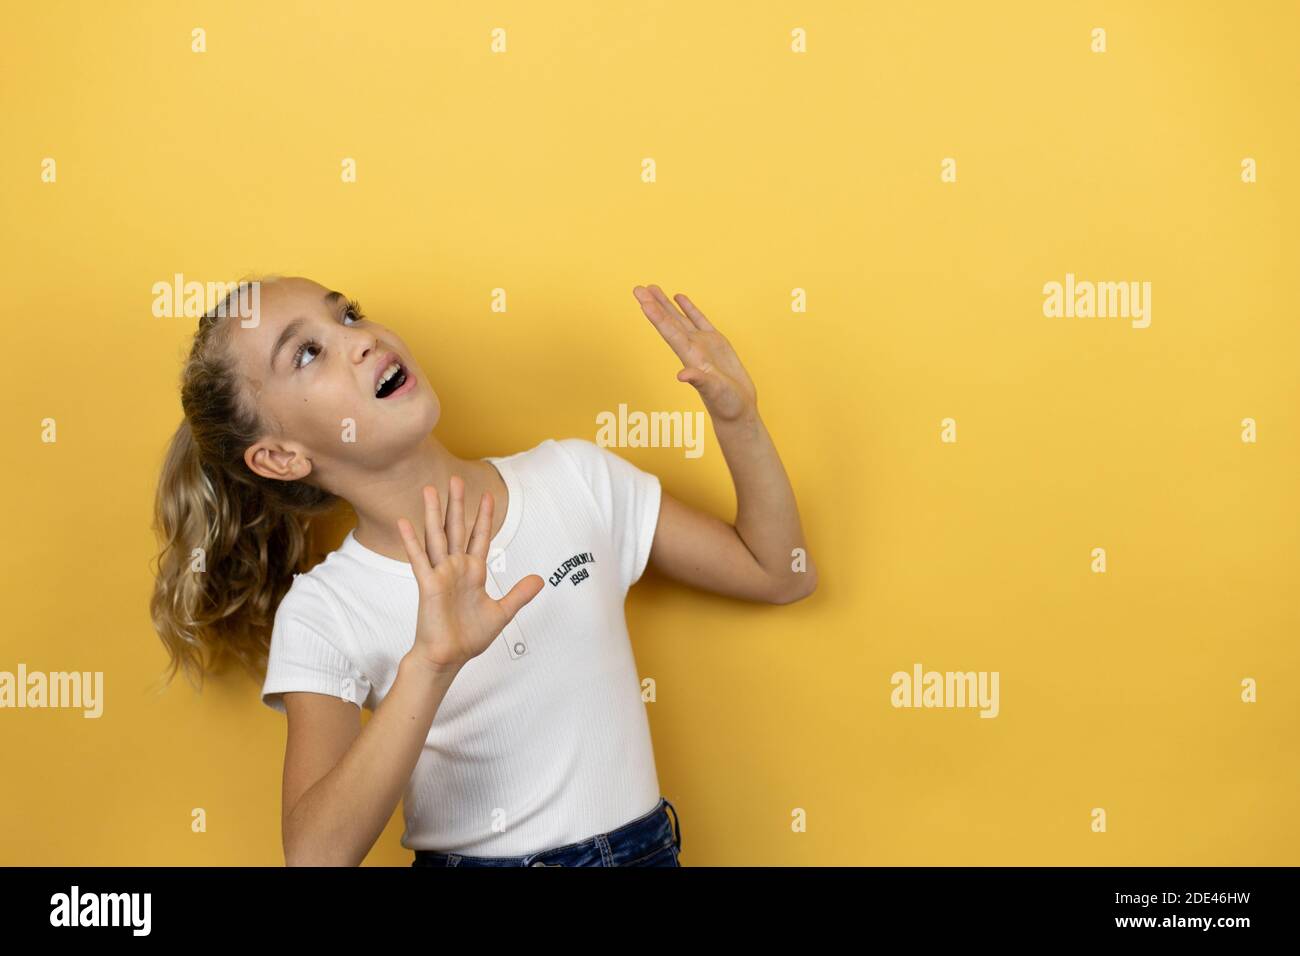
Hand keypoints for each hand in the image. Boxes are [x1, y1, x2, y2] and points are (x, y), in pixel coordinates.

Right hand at [397, 475, 543, 672]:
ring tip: (429, 490)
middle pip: (456, 529)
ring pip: (436, 537)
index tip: (488, 496)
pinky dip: (411, 540)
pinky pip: (419, 558)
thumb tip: (539, 580)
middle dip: (457, 505)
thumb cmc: (469, 637)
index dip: (484, 517)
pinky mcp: (428, 584)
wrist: (449, 656)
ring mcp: (440, 574)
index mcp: (473, 572)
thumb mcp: (501, 613)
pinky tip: (405, 521)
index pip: (480, 537)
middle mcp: (456, 568)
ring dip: (433, 513)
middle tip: (455, 479)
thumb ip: (519, 594)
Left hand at [632, 284, 757, 423]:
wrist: (738, 411)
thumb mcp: (714, 391)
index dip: (654, 314)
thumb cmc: (726, 405)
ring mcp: (703, 344)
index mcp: (690, 356)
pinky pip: (699, 320)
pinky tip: (680, 297)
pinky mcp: (716, 343)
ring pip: (680, 318)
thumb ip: (699, 381)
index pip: (668, 330)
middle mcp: (692, 348)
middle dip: (654, 304)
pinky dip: (689, 309)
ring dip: (666, 304)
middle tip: (638, 288)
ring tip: (652, 288)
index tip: (641, 298)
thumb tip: (681, 376)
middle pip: (668, 321)